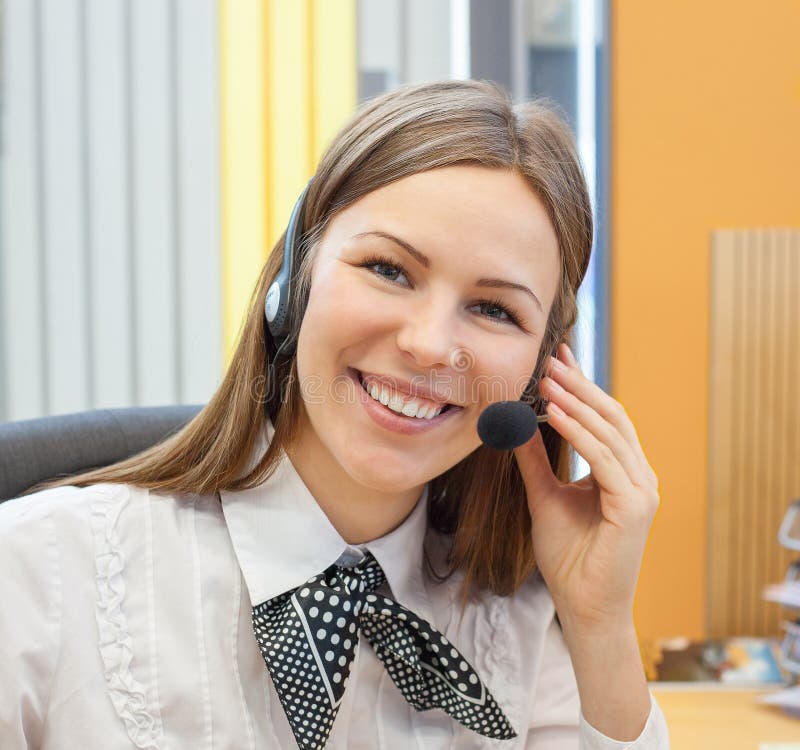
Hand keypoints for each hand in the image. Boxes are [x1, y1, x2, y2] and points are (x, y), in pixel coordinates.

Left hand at [512, 343, 659, 630]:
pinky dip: (579, 433)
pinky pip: (605, 460)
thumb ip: (534, 460)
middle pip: (611, 416)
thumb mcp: (544, 496)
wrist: (582, 606)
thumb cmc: (568, 557)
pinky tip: (553, 413)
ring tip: (546, 380)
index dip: (581, 385)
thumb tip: (516, 424)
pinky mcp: (635, 507)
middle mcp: (639, 475)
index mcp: (622, 472)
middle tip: (550, 358)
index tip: (557, 358)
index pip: (603, 417)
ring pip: (610, 433)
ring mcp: (642, 490)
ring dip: (576, 403)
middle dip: (579, 385)